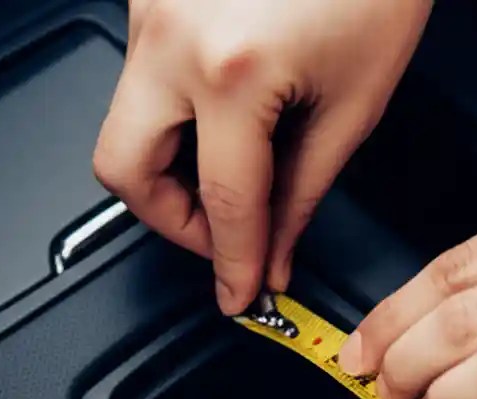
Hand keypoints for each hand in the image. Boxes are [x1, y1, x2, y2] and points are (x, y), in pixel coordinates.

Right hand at [94, 0, 431, 313]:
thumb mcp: (354, 100)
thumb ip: (304, 190)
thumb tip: (274, 249)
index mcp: (231, 69)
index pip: (221, 203)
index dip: (231, 263)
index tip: (238, 293)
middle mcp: (171, 37)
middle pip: (124, 172)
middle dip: (171, 221)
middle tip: (223, 235)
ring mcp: (149, 9)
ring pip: (122, 124)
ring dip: (170, 167)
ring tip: (235, 168)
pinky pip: (141, 78)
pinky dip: (175, 113)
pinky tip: (228, 111)